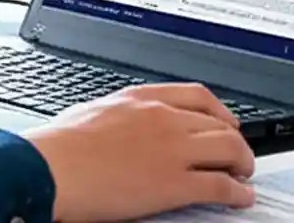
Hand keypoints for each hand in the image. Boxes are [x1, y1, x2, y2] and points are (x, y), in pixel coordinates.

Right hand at [23, 83, 255, 221]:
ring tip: (243, 175)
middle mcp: (163, 118)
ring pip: (229, 150)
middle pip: (220, 124)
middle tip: (237, 154)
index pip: (198, 95)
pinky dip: (238, 193)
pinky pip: (221, 186)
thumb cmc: (59, 144)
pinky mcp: (174, 184)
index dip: (220, 111)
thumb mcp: (94, 111)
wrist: (51, 168)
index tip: (225, 121)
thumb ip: (122, 114)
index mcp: (141, 98)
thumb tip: (128, 124)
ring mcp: (172, 150)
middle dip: (236, 141)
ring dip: (243, 164)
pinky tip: (240, 198)